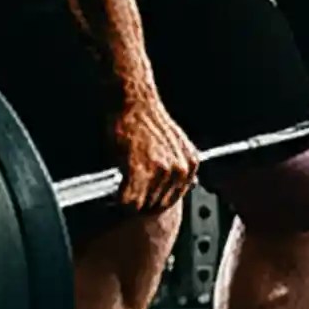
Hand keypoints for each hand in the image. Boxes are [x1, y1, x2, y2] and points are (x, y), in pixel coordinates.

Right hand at [111, 94, 199, 211]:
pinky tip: (114, 194)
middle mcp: (180, 170)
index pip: (174, 197)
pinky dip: (119, 202)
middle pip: (158, 206)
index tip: (142, 198)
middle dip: (141, 204)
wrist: (134, 102)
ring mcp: (162, 172)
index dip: (154, 200)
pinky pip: (129, 202)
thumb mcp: (175, 143)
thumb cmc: (147, 120)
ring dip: (129, 204)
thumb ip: (181, 165)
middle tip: (127, 196)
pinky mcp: (141, 172)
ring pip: (143, 206)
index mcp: (191, 164)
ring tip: (120, 193)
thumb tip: (193, 184)